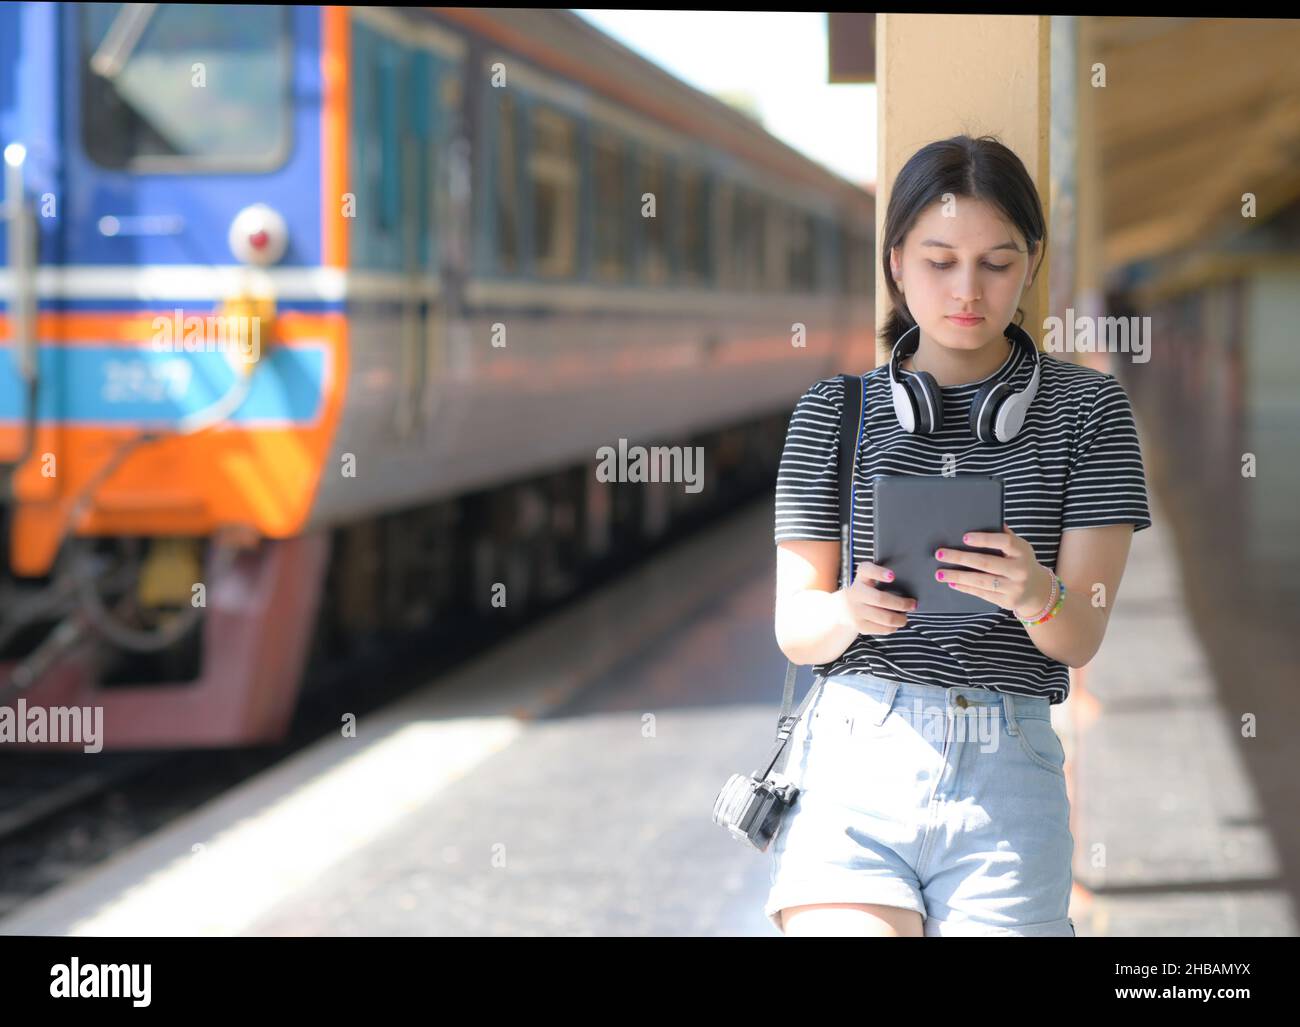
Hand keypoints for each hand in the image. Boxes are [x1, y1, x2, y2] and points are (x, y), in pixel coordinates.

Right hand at [837, 561, 917, 634]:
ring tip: (904, 617)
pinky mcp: (860, 625)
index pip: (866, 570)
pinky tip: (895, 624)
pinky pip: (883, 629)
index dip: (879, 572)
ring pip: (885, 618)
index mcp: (861, 578)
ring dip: (900, 619)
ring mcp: (856, 611)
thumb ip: (882, 579)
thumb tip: (907, 591)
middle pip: (881, 599)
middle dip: (901, 603)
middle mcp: (855, 593)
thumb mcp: (868, 581)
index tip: (892, 576)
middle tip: (912, 605)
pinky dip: (893, 627)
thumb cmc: (865, 592)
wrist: (843, 610)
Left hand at [935, 523, 1053, 617]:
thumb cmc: (1022, 562)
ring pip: (981, 581)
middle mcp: (1020, 570)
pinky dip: (965, 588)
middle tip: (940, 554)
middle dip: (960, 557)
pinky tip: (951, 583)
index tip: (964, 537)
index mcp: (1022, 552)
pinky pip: (981, 593)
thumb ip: (1004, 535)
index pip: (1004, 542)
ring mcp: (1014, 588)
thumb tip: (982, 520)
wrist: (1038, 591)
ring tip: (940, 573)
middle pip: (986, 562)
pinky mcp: (1006, 601)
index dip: (984, 539)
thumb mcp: (1019, 547)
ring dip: (958, 576)